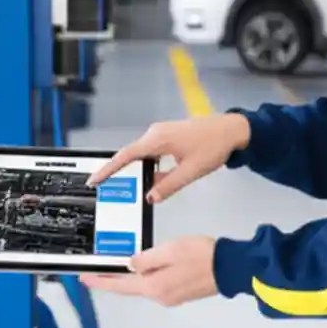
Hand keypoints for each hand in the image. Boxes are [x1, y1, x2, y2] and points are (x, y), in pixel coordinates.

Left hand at [80, 236, 217, 306]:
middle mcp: (160, 296)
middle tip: (95, 272)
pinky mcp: (181, 292)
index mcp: (154, 286)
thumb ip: (146, 258)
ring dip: (128, 278)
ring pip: (143, 286)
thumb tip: (130, 265)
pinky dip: (145, 277)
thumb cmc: (202, 256)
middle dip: (111, 280)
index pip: (120, 285)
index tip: (84, 278)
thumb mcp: (169, 250)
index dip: (100, 281)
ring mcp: (171, 296)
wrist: (230, 267)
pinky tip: (143, 267)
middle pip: (129, 287)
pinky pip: (156, 284)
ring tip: (115, 267)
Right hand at [87, 113, 250, 202]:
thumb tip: (151, 197)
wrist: (231, 130)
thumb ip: (169, 186)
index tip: (95, 179)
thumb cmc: (214, 145)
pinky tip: (152, 179)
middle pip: (130, 155)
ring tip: (129, 187)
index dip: (108, 169)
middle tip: (109, 188)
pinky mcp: (168, 136)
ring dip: (136, 170)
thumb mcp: (191, 171)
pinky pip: (151, 152)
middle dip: (119, 172)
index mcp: (157, 139)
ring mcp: (161, 133)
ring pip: (141, 154)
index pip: (125, 156)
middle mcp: (155, 133)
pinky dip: (148, 166)